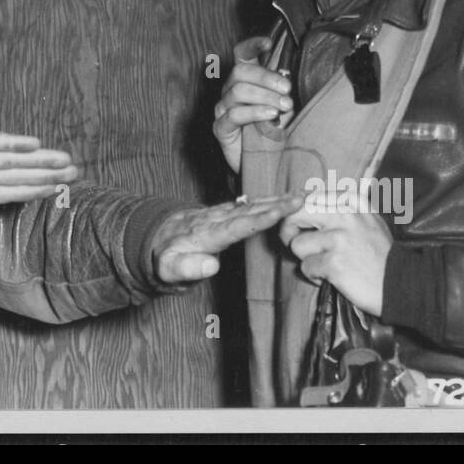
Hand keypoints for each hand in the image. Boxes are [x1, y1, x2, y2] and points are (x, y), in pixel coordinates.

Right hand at [0, 122, 79, 229]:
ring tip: (67, 161)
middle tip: (78, 174)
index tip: (59, 190)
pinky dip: (15, 142)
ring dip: (42, 160)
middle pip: (22, 175)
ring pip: (16, 160)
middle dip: (50, 175)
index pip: (13, 192)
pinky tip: (36, 143)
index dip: (37, 190)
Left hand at [149, 194, 304, 282]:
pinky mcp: (227, 212)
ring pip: (252, 204)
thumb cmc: (166, 257)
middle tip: (302, 199)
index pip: (236, 225)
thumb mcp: (169, 269)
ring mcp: (222, 213)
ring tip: (302, 195)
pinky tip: (284, 197)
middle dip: (276, 204)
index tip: (280, 211)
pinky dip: (269, 200)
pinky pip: (250, 204)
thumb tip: (212, 266)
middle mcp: (216, 219)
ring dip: (277, 199)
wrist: (160, 237)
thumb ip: (188, 268)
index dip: (258, 218)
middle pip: (250, 210)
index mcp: (206, 233)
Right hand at [212, 36, 294, 172]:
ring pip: (238, 91)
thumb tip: (294, 72)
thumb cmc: (277, 130)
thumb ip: (285, 88)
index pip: (242, 54)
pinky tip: (270, 115)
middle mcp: (231, 90)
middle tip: (288, 90)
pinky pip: (233, 114)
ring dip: (265, 96)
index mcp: (246, 79)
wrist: (268, 164)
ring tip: (284, 106)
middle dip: (267, 77)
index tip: (269, 43)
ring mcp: (223, 109)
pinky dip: (254, 112)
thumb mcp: (285, 105)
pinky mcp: (221, 128)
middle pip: (240, 71)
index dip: (252, 45)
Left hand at [279, 198, 392, 315]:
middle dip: (288, 230)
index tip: (294, 224)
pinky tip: (334, 277)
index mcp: (351, 200)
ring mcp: (340, 238)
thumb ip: (336, 208)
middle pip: (295, 213)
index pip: (307, 196)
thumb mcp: (365, 219)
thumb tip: (298, 200)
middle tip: (295, 243)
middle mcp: (345, 213)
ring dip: (307, 259)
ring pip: (297, 244)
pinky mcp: (334, 262)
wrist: (403, 284)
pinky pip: (306, 267)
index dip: (293, 211)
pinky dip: (315, 276)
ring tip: (327, 264)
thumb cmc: (378, 254)